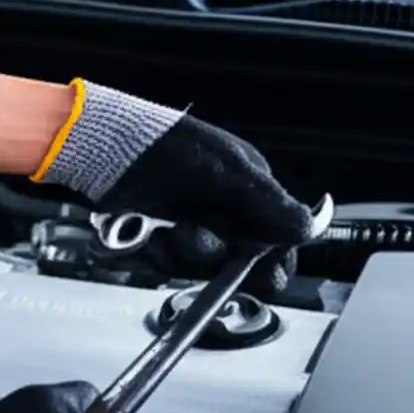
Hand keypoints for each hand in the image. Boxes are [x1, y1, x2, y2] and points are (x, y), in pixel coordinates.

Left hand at [32, 79, 312, 295]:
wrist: (103, 151)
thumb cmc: (163, 146)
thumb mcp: (224, 174)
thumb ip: (269, 204)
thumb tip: (310, 226)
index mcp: (252, 185)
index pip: (281, 236)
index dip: (270, 258)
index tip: (254, 266)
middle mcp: (229, 205)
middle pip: (242, 258)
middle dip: (218, 254)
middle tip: (196, 236)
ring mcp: (198, 221)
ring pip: (207, 264)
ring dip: (188, 253)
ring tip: (171, 232)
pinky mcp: (168, 234)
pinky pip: (177, 264)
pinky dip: (163, 256)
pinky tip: (154, 238)